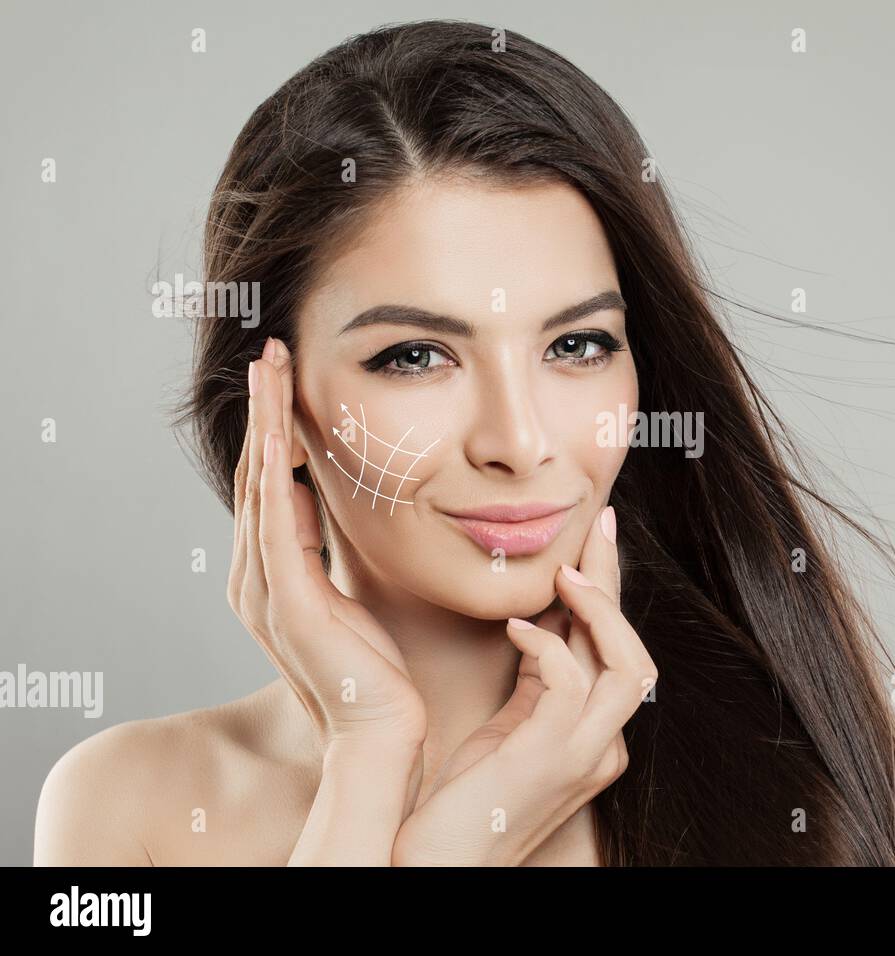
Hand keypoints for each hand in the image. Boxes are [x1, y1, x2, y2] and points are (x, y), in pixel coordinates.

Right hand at [231, 338, 427, 752]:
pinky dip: (274, 477)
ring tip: (270, 370)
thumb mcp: (350, 595)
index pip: (268, 485)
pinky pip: (276, 527)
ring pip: (259, 489)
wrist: (381, 733)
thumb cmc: (376, 670)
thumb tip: (323, 501)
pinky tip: (279, 435)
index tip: (282, 378)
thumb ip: (327, 552)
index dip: (273, 429)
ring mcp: (264, 593)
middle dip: (262, 412)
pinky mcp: (287, 605)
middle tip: (269, 352)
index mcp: (271, 576)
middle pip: (255, 476)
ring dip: (264, 426)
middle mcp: (255, 580)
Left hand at [390, 504, 655, 865]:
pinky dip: (548, 645)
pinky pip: (571, 684)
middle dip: (617, 583)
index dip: (612, 590)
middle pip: (636, 651)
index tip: (598, 535)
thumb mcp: (511, 722)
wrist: (442, 863)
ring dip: (598, 611)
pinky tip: (516, 626)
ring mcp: (586, 756)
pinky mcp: (552, 758)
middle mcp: (605, 745)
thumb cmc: (467, 796)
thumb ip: (537, 676)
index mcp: (597, 734)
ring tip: (564, 573)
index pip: (620, 650)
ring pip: (629, 668)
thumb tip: (543, 614)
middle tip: (598, 526)